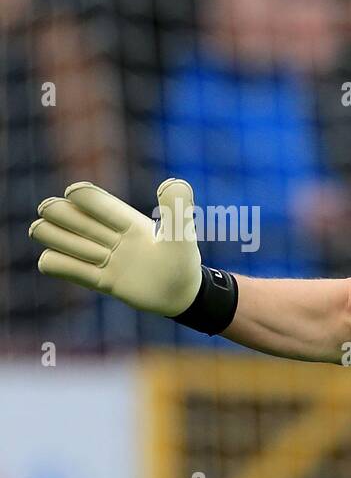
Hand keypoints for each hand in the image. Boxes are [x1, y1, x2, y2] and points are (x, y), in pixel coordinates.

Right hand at [30, 178, 201, 315]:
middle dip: (60, 213)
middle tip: (46, 209)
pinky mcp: (100, 281)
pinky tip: (50, 261)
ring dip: (55, 236)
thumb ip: (178, 209)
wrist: (183, 296)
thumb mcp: (181, 235)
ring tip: (41, 230)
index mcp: (128, 222)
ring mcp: (104, 259)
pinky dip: (56, 264)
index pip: (100, 204)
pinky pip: (68, 270)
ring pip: (65, 241)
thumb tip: (173, 182)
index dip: (85, 197)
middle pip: (74, 219)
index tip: (73, 192)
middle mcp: (112, 237)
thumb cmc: (183, 261)